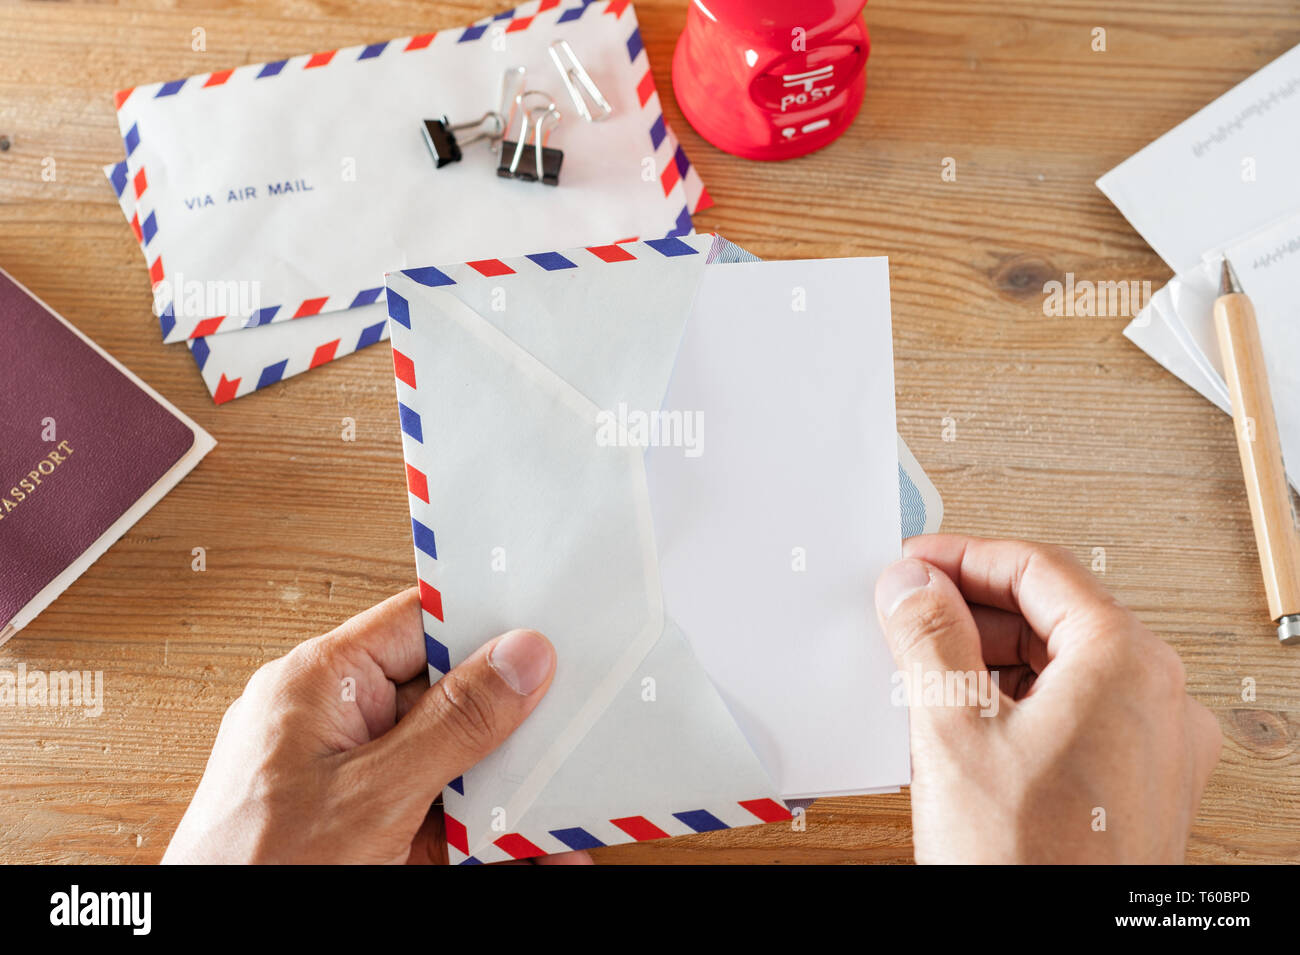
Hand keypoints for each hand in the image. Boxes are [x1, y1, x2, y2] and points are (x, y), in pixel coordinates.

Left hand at [163, 588, 589, 864]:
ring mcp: (359, 783)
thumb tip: (519, 660)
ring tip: (570, 805)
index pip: (419, 624)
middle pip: (450, 698)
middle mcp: (340, 724)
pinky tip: (539, 851)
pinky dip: (495, 836)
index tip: (553, 633)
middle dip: (515, 722)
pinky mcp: (376, 833)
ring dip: (514, 789)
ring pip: (460, 764)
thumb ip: (451, 724)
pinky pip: (451, 819)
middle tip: (578, 728)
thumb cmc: (253, 873)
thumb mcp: (371, 795)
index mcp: (319, 685)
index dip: (487, 625)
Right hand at [874, 535, 1221, 862]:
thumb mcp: (954, 732)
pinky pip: (1076, 712)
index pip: (1038, 570)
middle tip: (907, 614)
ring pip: (1064, 665)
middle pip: (1055, 615)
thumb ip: (930, 638)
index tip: (914, 564)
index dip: (962, 556)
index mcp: (1128, 665)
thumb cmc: (1028, 867)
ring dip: (991, 658)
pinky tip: (964, 722)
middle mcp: (1160, 699)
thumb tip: (912, 584)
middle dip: (972, 610)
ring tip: (924, 672)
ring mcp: (1157, 745)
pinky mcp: (1139, 784)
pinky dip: (1018, 702)